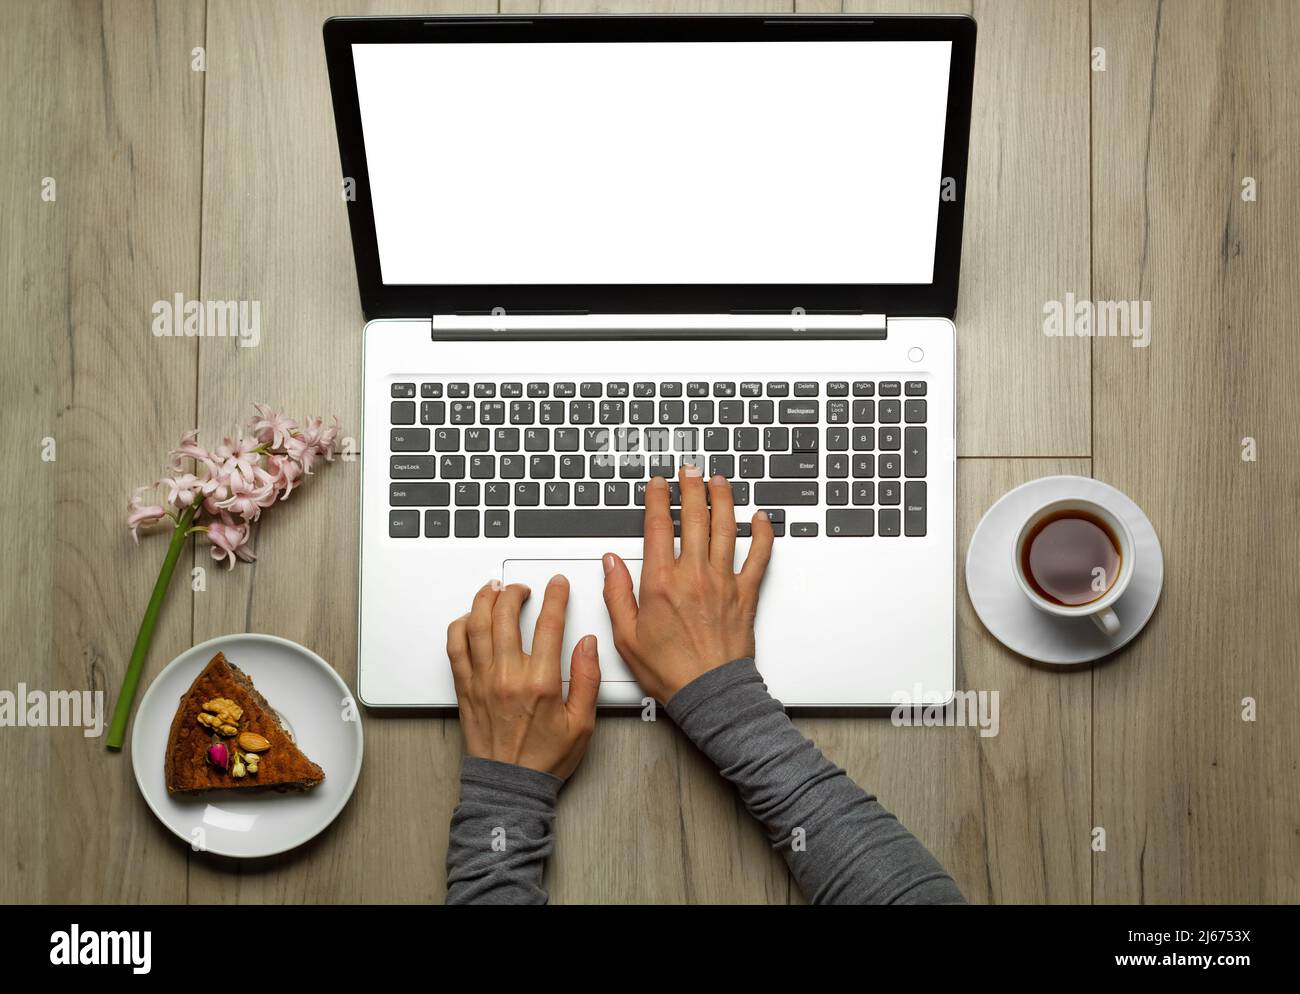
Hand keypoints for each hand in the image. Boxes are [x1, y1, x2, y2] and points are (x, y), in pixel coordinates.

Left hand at [446, 575, 600, 779]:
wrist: (509, 786)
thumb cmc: (544, 759)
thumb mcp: (582, 723)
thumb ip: (588, 680)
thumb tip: (588, 645)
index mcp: (540, 682)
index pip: (548, 624)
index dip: (555, 597)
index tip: (558, 585)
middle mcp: (507, 676)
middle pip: (505, 615)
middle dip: (515, 592)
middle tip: (523, 588)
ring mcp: (482, 680)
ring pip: (475, 624)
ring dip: (484, 600)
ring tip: (494, 590)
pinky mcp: (465, 689)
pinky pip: (455, 648)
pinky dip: (460, 626)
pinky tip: (470, 619)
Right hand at [601, 466, 773, 702]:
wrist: (708, 693)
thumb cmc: (669, 670)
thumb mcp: (626, 635)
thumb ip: (617, 594)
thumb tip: (610, 563)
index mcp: (661, 583)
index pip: (658, 527)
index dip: (658, 499)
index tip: (658, 484)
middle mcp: (694, 575)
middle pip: (694, 518)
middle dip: (691, 487)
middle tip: (689, 470)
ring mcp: (723, 582)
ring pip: (726, 528)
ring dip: (723, 499)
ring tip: (718, 480)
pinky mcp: (745, 594)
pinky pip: (759, 556)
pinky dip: (762, 534)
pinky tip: (760, 518)